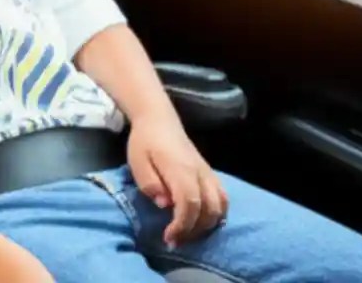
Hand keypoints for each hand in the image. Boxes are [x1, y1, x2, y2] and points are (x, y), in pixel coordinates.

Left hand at [127, 115, 227, 248]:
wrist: (159, 120)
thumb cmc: (144, 142)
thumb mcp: (138, 162)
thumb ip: (150, 184)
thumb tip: (164, 204)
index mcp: (180, 170)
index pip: (189, 204)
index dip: (182, 226)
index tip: (169, 238)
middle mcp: (199, 173)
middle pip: (208, 209)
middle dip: (194, 231)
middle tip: (176, 241)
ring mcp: (208, 173)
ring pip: (220, 206)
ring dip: (207, 226)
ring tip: (188, 234)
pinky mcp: (210, 173)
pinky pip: (223, 198)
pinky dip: (217, 214)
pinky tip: (202, 222)